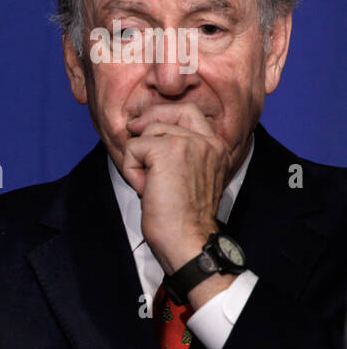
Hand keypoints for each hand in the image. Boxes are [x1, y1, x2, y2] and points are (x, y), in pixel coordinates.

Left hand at [122, 103, 230, 272]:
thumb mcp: (190, 178)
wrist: (186, 238)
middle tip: (134, 138)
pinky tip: (145, 189)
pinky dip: (131, 169)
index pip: (191, 112)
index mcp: (217, 147)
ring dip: (138, 158)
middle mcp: (208, 141)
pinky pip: (133, 147)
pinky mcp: (167, 150)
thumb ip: (181, 154)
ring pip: (148, 131)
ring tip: (149, 184)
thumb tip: (148, 133)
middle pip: (171, 110)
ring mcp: (189, 143)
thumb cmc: (183, 217)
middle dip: (148, 122)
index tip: (147, 131)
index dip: (165, 116)